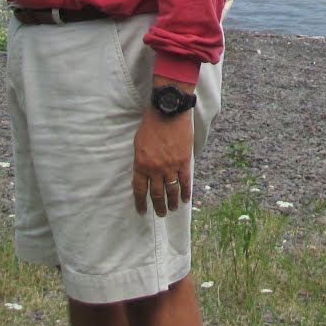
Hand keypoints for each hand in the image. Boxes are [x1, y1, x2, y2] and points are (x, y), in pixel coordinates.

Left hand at [133, 93, 194, 217]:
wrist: (169, 111)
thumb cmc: (151, 123)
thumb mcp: (139, 142)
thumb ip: (141, 159)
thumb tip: (145, 171)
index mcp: (141, 164)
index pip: (139, 189)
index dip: (141, 202)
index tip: (142, 211)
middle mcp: (155, 169)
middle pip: (156, 193)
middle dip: (158, 206)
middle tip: (161, 214)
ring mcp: (170, 166)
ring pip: (171, 190)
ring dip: (172, 202)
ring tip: (173, 209)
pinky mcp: (183, 161)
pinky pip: (185, 181)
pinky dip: (186, 192)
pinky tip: (186, 199)